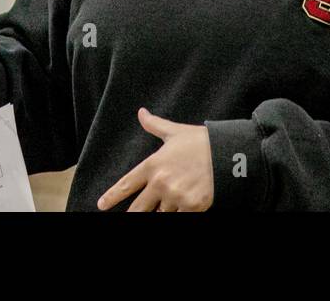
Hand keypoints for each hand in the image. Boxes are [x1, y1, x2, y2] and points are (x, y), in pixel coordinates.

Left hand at [97, 107, 214, 211]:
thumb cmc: (200, 141)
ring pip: (160, 215)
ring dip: (161, 212)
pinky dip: (178, 214)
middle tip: (127, 218)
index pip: (126, 184)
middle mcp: (161, 183)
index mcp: (153, 165)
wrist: (227, 153)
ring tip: (167, 204)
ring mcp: (176, 197)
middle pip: (138, 209)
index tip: (101, 205)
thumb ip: (154, 125)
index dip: (112, 196)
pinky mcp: (192, 207)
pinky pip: (178, 218)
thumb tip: (141, 112)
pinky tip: (181, 208)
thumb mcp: (174, 132)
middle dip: (133, 215)